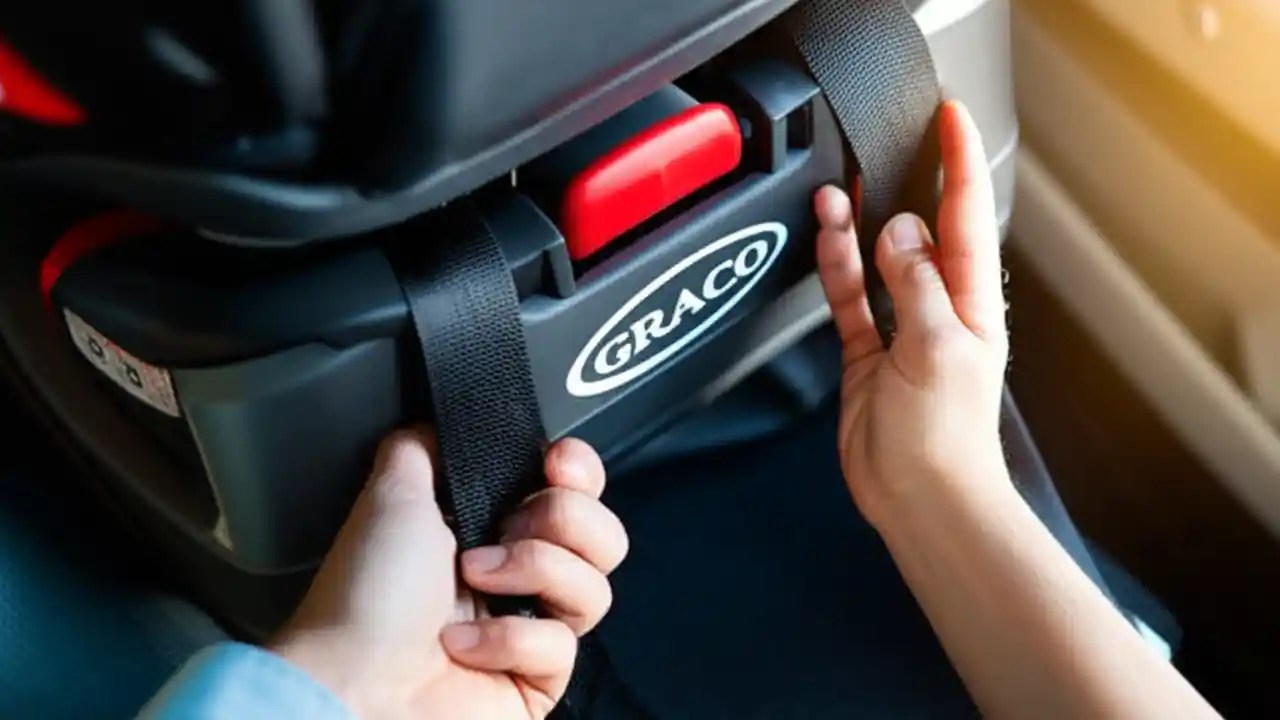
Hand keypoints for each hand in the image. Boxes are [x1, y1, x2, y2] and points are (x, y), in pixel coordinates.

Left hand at [271, 431, 628, 719]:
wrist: (353, 679)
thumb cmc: (365, 596)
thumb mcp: (392, 492)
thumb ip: (425, 443)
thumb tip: (448, 417)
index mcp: (490, 526)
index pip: (573, 489)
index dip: (579, 471)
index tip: (555, 462)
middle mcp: (517, 576)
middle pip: (602, 532)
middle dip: (563, 518)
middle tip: (506, 527)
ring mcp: (530, 629)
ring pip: (594, 586)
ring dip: (534, 571)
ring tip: (476, 581)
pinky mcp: (537, 681)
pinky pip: (562, 646)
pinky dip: (509, 638)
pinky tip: (464, 644)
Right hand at [814, 100, 1008, 529]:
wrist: (921, 499)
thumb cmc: (945, 438)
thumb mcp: (938, 347)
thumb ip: (917, 283)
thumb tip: (902, 230)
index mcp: (971, 303)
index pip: (966, 218)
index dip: (959, 164)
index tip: (949, 118)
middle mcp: (939, 309)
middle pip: (921, 231)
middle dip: (905, 185)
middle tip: (883, 142)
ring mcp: (901, 331)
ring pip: (876, 262)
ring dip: (858, 227)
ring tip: (834, 192)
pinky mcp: (866, 355)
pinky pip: (849, 300)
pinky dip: (837, 270)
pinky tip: (827, 242)